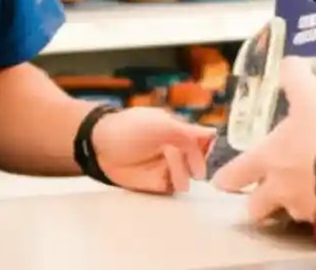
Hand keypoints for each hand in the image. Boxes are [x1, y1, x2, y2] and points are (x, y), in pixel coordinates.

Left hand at [91, 107, 216, 194]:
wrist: (99, 145)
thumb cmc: (128, 128)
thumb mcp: (162, 125)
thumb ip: (188, 133)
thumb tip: (214, 135)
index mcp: (180, 130)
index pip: (206, 140)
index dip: (214, 149)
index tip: (216, 155)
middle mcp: (178, 149)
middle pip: (200, 162)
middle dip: (198, 166)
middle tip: (194, 169)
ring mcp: (168, 167)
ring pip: (188, 177)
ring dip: (183, 177)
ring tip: (173, 175)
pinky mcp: (158, 183)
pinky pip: (173, 190)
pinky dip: (174, 189)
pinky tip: (171, 185)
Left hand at [212, 57, 315, 222]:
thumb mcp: (312, 95)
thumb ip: (297, 79)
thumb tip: (287, 63)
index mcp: (269, 159)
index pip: (236, 174)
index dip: (227, 178)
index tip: (221, 183)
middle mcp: (281, 189)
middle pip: (256, 208)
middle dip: (257, 205)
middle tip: (260, 201)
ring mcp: (307, 210)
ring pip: (291, 214)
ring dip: (294, 207)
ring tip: (308, 196)